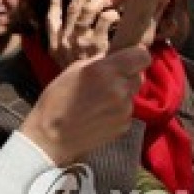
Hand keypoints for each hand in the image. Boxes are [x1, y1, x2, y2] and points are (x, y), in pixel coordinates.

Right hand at [21, 0, 149, 165]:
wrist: (51, 137)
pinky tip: (98, 115)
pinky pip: (127, 111)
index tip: (127, 58)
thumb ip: (99, 63)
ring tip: (98, 102)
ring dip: (121, 94)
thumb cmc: (56, 101)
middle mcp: (120, 89)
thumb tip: (114, 58)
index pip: (142, 56)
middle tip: (107, 81)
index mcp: (106, 70)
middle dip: (126, 76)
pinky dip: (117, 111)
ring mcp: (124, 109)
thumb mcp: (73, 71)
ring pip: (132, 94)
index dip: (135, 55)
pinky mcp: (124, 125)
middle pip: (139, 75)